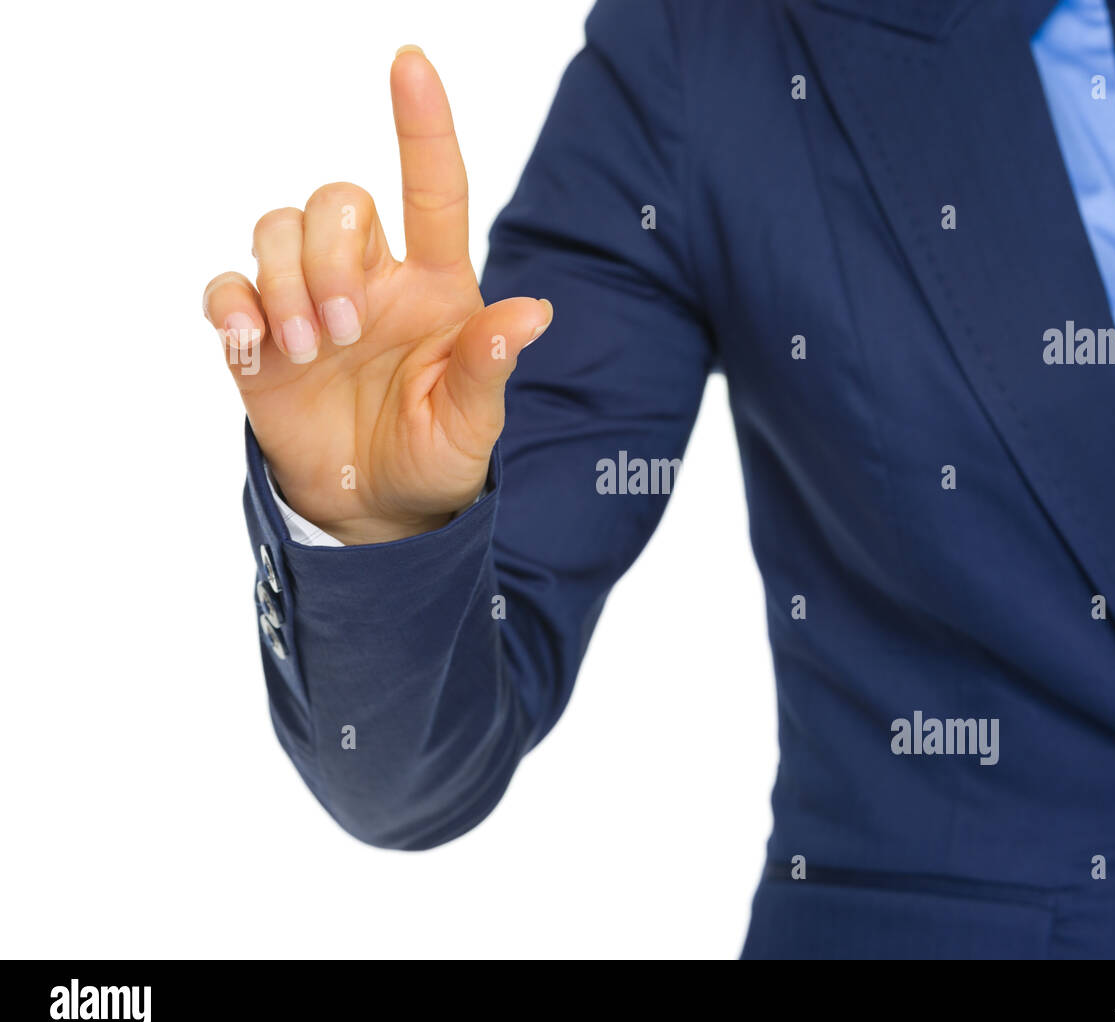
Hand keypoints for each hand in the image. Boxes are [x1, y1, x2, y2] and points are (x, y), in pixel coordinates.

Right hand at [203, 46, 551, 544]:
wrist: (375, 507)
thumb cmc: (435, 455)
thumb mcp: (472, 424)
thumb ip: (489, 367)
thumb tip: (532, 314)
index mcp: (435, 287)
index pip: (432, 190)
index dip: (422, 127)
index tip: (410, 64)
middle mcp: (371, 277)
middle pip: (337, 200)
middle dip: (331, 254)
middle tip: (343, 332)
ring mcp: (310, 301)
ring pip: (276, 227)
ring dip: (285, 282)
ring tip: (304, 349)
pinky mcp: (258, 333)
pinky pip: (226, 284)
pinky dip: (232, 306)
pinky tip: (254, 349)